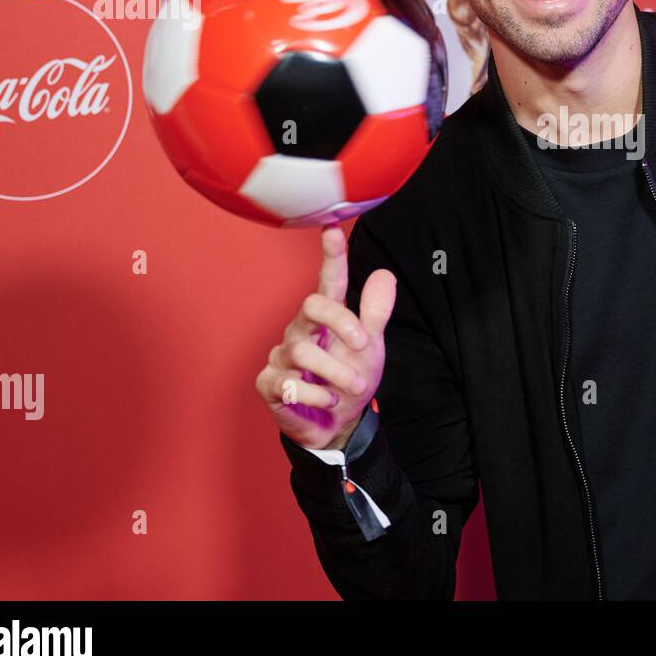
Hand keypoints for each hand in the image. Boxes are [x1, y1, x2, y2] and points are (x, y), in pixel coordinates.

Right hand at [256, 223, 395, 451]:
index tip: (332, 228)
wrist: (336, 426)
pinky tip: (328, 402)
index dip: (331, 256)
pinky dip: (317, 396)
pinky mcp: (269, 383)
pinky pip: (289, 384)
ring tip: (353, 387)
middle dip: (342, 322)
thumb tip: (385, 275)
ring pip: (304, 351)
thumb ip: (375, 314)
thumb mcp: (370, 348)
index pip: (328, 282)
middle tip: (364, 345)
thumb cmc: (349, 380)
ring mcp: (281, 356)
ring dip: (337, 372)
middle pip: (312, 306)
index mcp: (325, 318)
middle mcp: (300, 330)